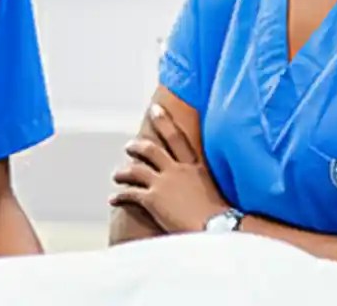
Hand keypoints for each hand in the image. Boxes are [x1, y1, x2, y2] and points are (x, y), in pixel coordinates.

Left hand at [109, 104, 227, 232]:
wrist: (218, 227)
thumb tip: (207, 185)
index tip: (155, 109)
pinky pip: (130, 194)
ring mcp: (164, 183)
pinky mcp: (153, 199)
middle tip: (129, 145)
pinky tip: (114, 199)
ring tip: (116, 175)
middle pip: (151, 149)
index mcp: (194, 166)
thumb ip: (207, 182)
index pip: (177, 138)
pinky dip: (119, 196)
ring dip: (123, 172)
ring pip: (136, 170)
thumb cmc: (222, 215)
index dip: (164, 122)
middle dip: (137, 146)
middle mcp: (177, 170)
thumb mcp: (218, 189)